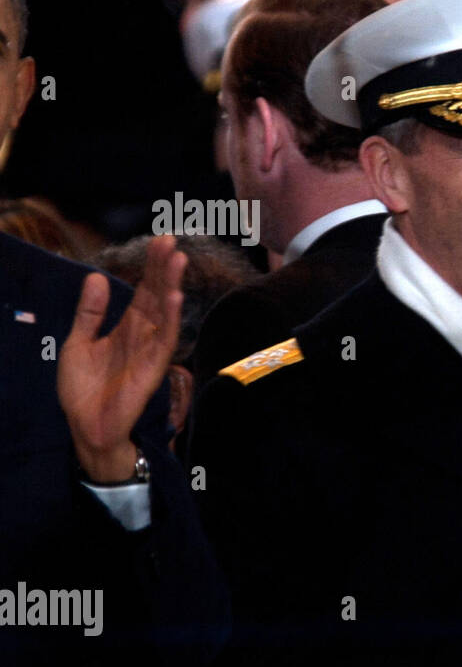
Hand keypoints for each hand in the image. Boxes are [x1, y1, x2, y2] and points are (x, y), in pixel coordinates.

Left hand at [57, 234, 186, 481]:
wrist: (86, 426)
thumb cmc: (84, 390)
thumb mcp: (78, 342)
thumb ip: (90, 312)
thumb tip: (97, 277)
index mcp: (128, 327)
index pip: (144, 291)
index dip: (151, 267)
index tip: (161, 241)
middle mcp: (144, 334)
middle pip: (158, 295)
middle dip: (164, 268)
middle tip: (171, 240)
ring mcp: (151, 350)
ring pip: (165, 311)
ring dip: (172, 285)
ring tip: (177, 259)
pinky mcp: (154, 367)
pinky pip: (166, 339)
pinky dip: (173, 318)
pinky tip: (175, 297)